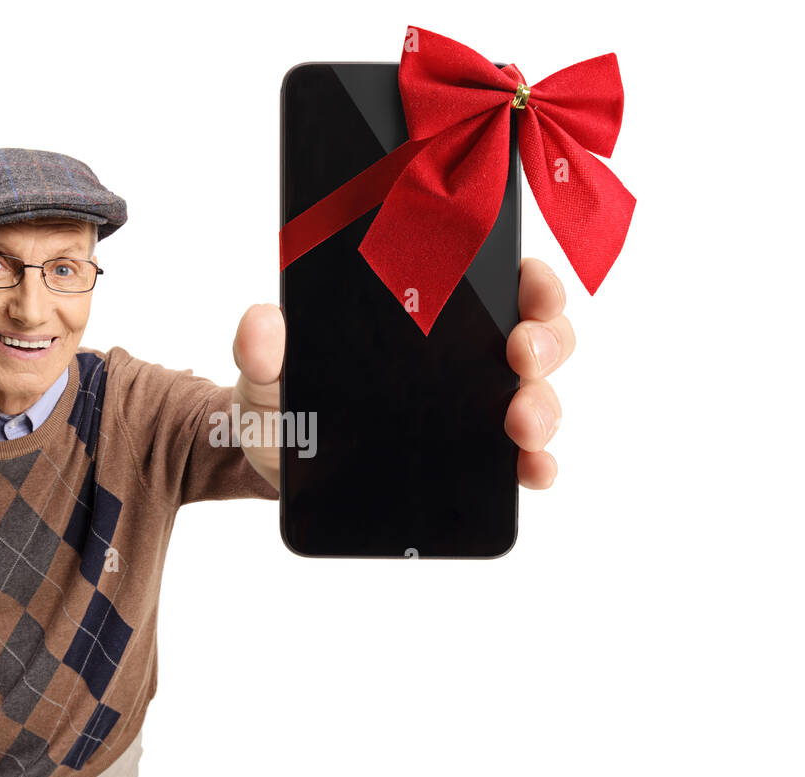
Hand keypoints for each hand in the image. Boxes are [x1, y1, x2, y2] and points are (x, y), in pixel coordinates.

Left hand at [232, 256, 575, 490]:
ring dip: (544, 406)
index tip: (527, 286)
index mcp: (427, 310)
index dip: (529, 277)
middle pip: (536, 333)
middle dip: (544, 341)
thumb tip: (262, 323)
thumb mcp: (265, 373)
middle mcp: (465, 353)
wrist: (279, 468)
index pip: (498, 277)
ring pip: (537, 393)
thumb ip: (260, 349)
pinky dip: (536, 464)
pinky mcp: (473, 458)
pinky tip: (531, 470)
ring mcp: (475, 407)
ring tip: (521, 425)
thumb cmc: (283, 402)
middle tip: (522, 355)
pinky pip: (520, 458)